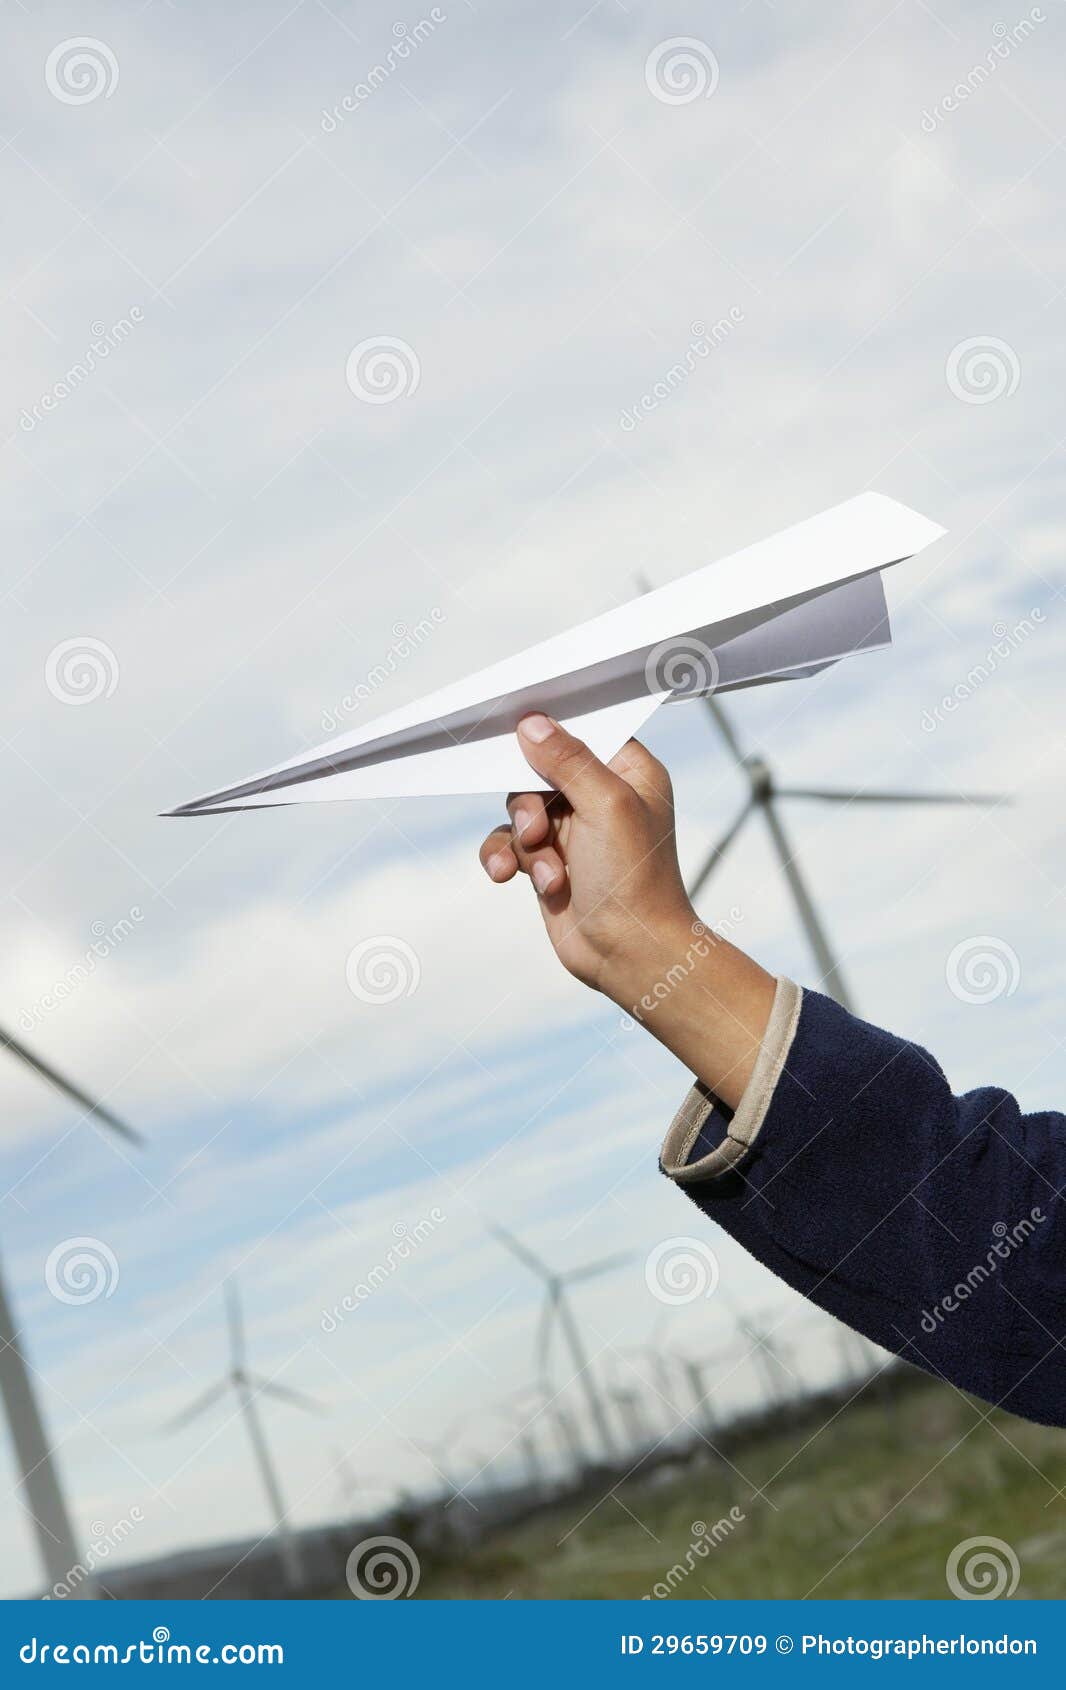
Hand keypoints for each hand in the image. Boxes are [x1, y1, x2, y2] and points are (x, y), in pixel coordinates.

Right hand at [478, 712, 775, 1107]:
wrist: (630, 955)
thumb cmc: (636, 881)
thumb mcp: (606, 806)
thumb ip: (568, 760)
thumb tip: (531, 723)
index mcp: (629, 771)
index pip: (583, 729)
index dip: (549, 729)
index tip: (516, 730)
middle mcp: (600, 795)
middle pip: (538, 769)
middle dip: (529, 803)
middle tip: (539, 830)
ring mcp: (572, 829)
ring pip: (519, 808)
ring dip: (523, 840)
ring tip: (547, 870)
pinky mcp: (548, 860)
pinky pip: (508, 843)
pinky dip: (506, 858)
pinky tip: (510, 878)